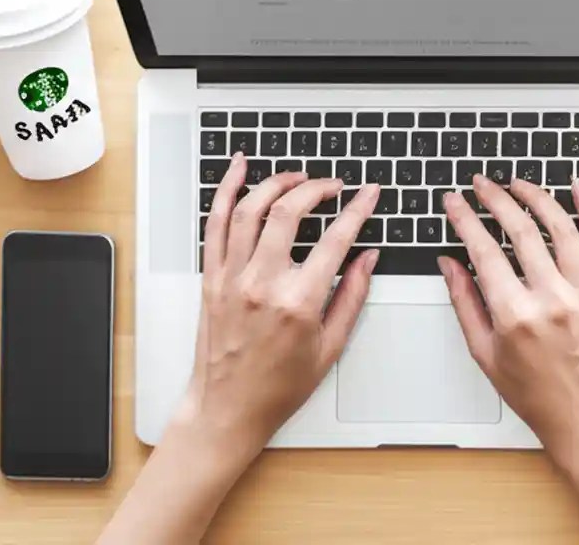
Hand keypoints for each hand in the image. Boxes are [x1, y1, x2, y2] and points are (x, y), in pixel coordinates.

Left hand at [179, 153, 380, 453]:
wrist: (228, 408)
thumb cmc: (278, 386)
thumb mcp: (331, 347)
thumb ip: (352, 295)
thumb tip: (367, 257)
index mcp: (298, 302)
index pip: (335, 239)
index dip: (357, 210)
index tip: (367, 194)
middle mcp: (262, 284)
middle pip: (289, 213)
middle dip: (316, 188)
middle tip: (333, 185)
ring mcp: (232, 278)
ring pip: (249, 210)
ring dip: (275, 183)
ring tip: (296, 176)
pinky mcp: (211, 279)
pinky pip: (215, 225)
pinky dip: (225, 192)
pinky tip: (238, 170)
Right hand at [438, 174, 578, 467]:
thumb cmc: (533, 393)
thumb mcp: (484, 353)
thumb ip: (465, 303)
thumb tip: (448, 263)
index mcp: (515, 315)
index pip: (484, 250)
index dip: (465, 219)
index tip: (454, 202)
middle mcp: (551, 298)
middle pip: (520, 230)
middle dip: (495, 198)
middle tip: (480, 184)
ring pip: (560, 227)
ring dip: (536, 196)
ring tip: (517, 183)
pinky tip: (578, 188)